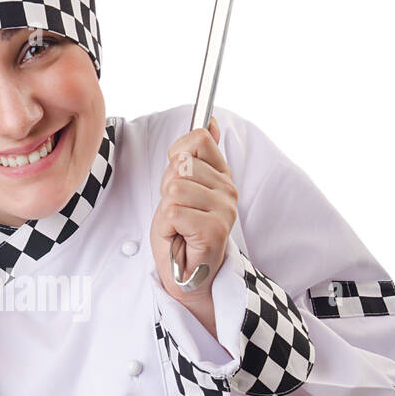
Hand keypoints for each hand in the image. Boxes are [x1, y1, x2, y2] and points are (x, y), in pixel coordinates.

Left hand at [149, 116, 237, 310]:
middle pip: (181, 166)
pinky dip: (166, 226)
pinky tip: (177, 237)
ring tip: (177, 225)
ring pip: (175, 189)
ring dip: (166, 210)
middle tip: (177, 212)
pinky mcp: (214, 230)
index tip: (178, 180)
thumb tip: (210, 121)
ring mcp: (224, 210)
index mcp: (222, 175)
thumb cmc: (182, 232)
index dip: (177, 157)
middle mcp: (228, 190)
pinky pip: (174, 211)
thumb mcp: (184, 186)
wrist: (186, 274)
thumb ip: (195, 155)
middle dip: (167, 189)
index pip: (198, 139)